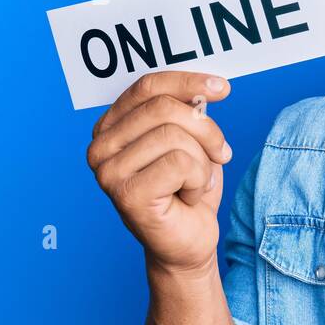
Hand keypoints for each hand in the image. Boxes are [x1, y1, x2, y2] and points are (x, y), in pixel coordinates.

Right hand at [86, 71, 233, 274]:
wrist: (189, 242)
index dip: (188, 82)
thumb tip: (209, 85)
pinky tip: (188, 197)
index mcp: (111, 126)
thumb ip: (188, 110)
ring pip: (175, 136)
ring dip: (202, 161)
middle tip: (221, 153)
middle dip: (205, 129)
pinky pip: (181, 164)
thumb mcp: (191, 140)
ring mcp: (108, 172)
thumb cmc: (188, 188)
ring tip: (195, 182)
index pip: (148, 87)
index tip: (224, 88)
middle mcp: (101, 146)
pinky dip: (199, 180)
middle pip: (164, 108)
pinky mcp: (125, 195)